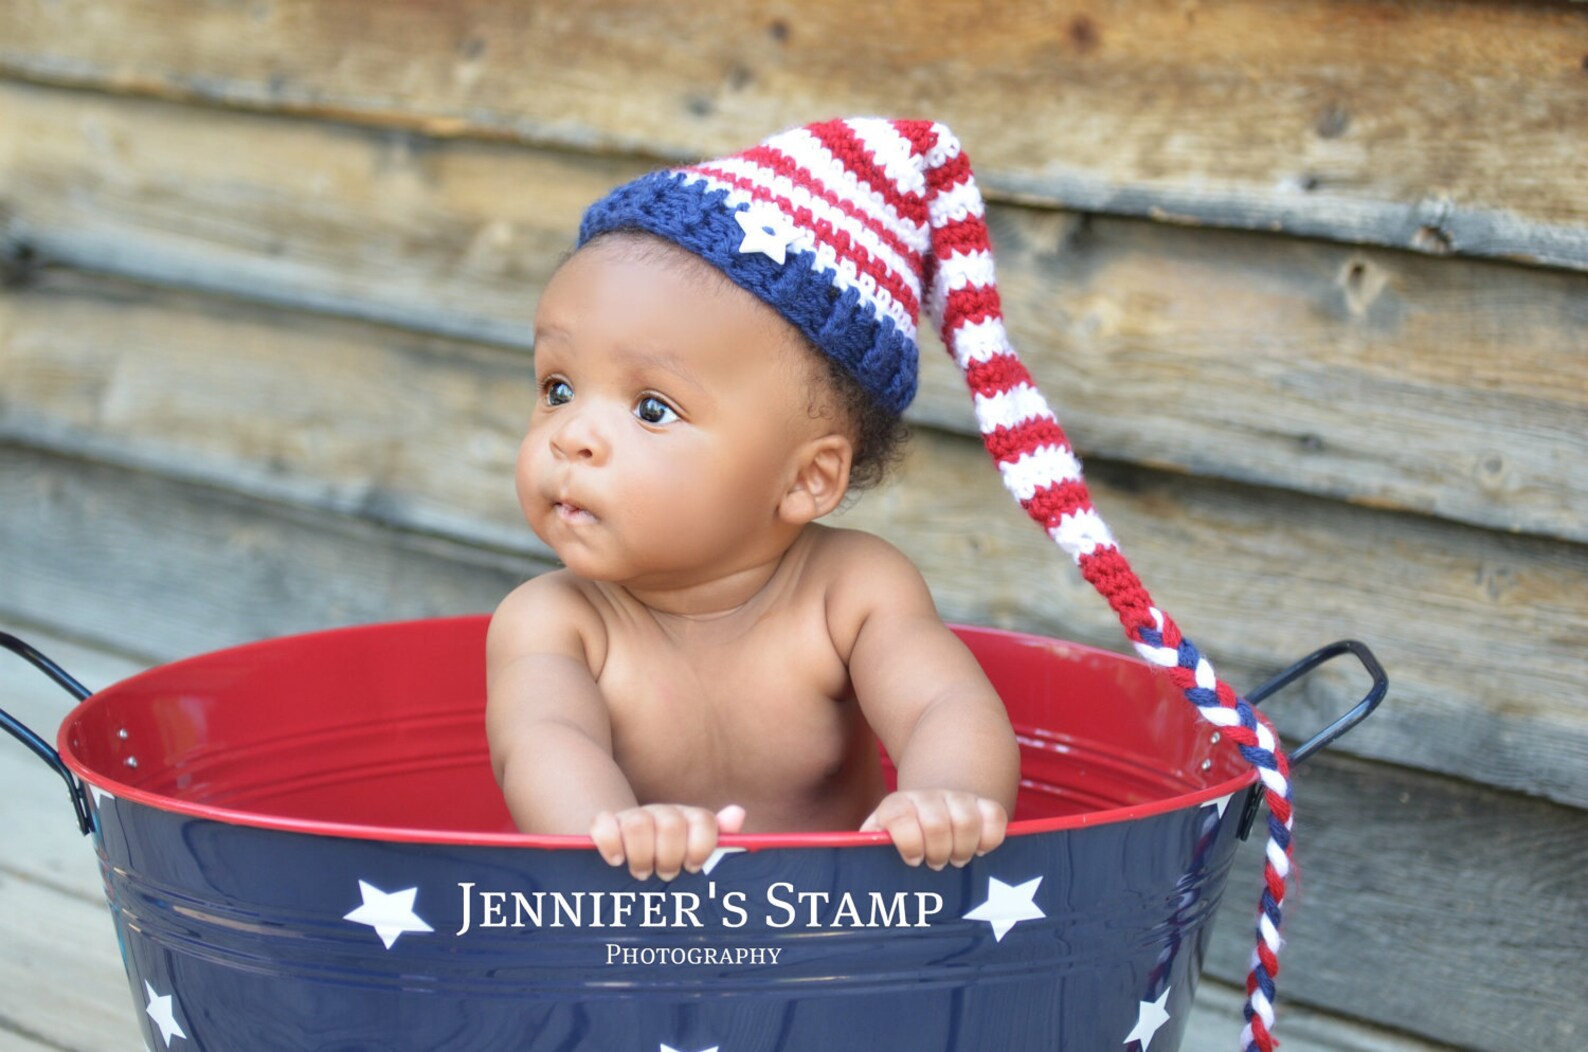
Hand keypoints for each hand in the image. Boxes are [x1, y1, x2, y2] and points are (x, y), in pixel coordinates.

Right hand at [591, 803, 746, 880]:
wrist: (632, 847)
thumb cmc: (674, 859)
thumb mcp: (698, 852)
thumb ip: (721, 837)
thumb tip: (738, 812)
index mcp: (689, 819)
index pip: (702, 821)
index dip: (700, 847)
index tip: (692, 867)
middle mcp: (663, 813)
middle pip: (671, 825)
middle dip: (669, 857)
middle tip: (666, 875)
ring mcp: (633, 816)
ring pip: (637, 824)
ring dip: (641, 856)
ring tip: (642, 874)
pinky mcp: (606, 823)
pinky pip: (603, 824)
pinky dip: (609, 844)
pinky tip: (615, 861)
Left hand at [860, 790, 1006, 869]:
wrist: (932, 802)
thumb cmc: (901, 834)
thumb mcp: (881, 835)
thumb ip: (870, 843)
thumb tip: (853, 858)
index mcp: (898, 805)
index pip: (901, 815)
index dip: (910, 841)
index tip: (914, 859)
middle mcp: (928, 798)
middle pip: (937, 823)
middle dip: (939, 851)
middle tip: (936, 863)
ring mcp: (958, 799)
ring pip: (968, 820)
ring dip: (964, 848)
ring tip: (957, 859)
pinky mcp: (984, 804)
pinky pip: (995, 816)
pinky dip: (991, 838)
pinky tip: (979, 850)